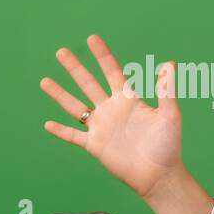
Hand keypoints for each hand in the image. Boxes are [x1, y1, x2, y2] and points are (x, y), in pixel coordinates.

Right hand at [40, 34, 182, 198]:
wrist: (159, 175)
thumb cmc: (168, 145)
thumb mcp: (169, 115)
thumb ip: (167, 90)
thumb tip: (170, 64)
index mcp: (128, 100)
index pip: (112, 71)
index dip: (102, 55)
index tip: (92, 38)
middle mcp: (111, 110)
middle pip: (88, 84)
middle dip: (75, 68)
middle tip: (61, 52)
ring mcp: (101, 127)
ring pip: (75, 107)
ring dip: (60, 95)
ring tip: (44, 81)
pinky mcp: (95, 146)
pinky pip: (73, 136)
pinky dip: (61, 131)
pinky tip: (46, 124)